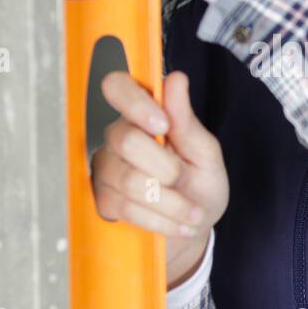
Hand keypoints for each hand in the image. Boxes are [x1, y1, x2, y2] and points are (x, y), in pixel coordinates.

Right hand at [90, 69, 228, 287]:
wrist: (194, 228)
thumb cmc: (200, 185)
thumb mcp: (205, 153)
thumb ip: (187, 120)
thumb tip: (175, 79)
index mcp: (144, 115)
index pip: (118, 87)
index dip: (135, 103)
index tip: (162, 125)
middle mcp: (118, 137)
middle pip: (126, 141)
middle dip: (166, 168)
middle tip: (183, 178)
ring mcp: (106, 169)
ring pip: (129, 181)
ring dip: (171, 202)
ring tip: (192, 212)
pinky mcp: (102, 200)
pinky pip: (126, 208)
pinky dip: (160, 220)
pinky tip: (177, 224)